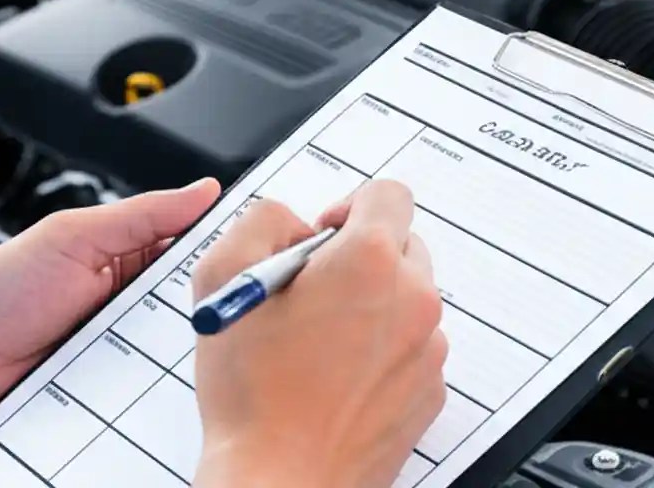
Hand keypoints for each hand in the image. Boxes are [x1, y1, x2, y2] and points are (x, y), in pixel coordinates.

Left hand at [0, 178, 220, 431]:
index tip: (259, 249)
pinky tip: (165, 379)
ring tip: (190, 342)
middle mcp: (134, 304)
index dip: (227, 250)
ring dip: (185, 347)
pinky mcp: (116, 392)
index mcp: (131, 258)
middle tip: (221, 304)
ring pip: (181, 349)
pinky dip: (159, 385)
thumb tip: (203, 190)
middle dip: (211, 305)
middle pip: (197, 303)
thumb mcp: (75, 237)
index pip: (196, 250)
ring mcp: (126, 350)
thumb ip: (142, 214)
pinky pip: (152, 389)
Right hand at [192, 181, 446, 487]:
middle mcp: (413, 299)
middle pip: (401, 245)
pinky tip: (336, 378)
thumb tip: (291, 222)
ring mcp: (429, 349)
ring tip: (317, 345)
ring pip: (407, 299)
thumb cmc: (254, 395)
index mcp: (370, 261)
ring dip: (371, 306)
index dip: (347, 208)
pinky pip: (413, 347)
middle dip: (357, 258)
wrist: (280, 482)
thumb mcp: (222, 279)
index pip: (387, 194)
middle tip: (310, 294)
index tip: (321, 238)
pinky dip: (382, 351)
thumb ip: (261, 222)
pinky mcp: (430, 391)